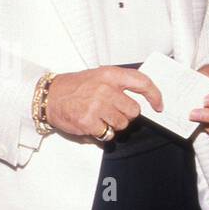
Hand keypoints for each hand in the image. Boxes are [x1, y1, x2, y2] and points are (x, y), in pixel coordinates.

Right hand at [45, 66, 162, 139]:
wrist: (50, 96)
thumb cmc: (75, 87)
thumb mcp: (99, 76)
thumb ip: (120, 84)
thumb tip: (143, 98)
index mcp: (110, 75)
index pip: (142, 82)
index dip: (155, 95)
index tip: (159, 106)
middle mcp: (105, 89)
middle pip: (134, 110)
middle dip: (126, 115)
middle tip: (111, 111)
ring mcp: (97, 105)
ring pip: (122, 124)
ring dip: (114, 124)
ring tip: (99, 116)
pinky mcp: (89, 121)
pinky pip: (108, 134)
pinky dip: (103, 133)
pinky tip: (92, 124)